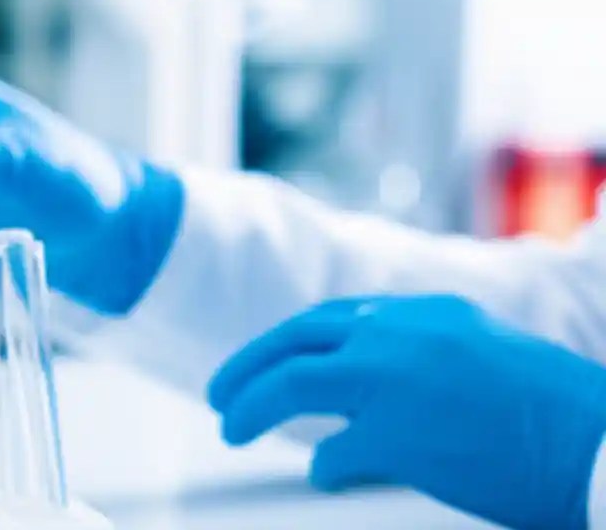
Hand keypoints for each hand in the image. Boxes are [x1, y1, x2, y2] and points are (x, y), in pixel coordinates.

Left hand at [208, 295, 605, 529]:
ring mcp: (393, 382)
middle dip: (245, 366)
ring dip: (250, 407)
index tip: (260, 361)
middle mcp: (399, 334)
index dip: (283, 343)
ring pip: (290, 383)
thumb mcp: (477, 351)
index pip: (327, 319)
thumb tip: (363, 378)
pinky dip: (321, 465)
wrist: (599, 443)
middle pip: (293, 340)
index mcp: (420, 312)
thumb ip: (417, 351)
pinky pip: (330, 452)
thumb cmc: (550, 410)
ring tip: (229, 428)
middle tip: (219, 395)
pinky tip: (324, 473)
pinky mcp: (396, 437)